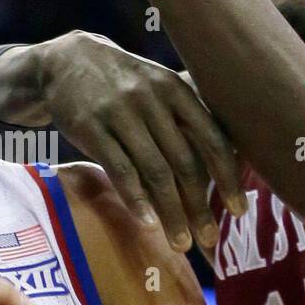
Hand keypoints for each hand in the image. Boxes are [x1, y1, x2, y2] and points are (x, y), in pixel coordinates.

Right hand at [20, 31, 246, 251]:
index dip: (228, 178)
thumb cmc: (123, 83)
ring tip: (181, 243)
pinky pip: (119, 170)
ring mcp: (120, 113)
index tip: (238, 211)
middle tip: (209, 240)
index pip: (212, 138)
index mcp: (176, 90)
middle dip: (199, 206)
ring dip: (171, 212)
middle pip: (184, 162)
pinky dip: (136, 201)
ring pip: (154, 171)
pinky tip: (148, 225)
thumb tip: (231, 160)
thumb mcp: (159, 85)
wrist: (66, 62)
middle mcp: (152, 99)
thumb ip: (188, 117)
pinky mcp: (91, 127)